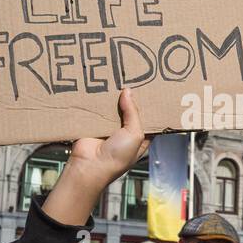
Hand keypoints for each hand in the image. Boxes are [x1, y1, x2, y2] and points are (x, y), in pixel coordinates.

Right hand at [44, 89, 148, 226]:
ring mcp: (109, 127)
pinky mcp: (94, 123)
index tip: (153, 88)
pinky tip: (101, 86)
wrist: (90, 165)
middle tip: (135, 77)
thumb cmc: (117, 157)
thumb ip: (133, 112)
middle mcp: (125, 132)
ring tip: (118, 76)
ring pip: (114, 107)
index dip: (150, 105)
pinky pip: (98, 108)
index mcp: (140, 137)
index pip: (148, 118)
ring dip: (114, 96)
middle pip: (130, 109)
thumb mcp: (134, 134)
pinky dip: (99, 99)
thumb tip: (128, 91)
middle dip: (131, 96)